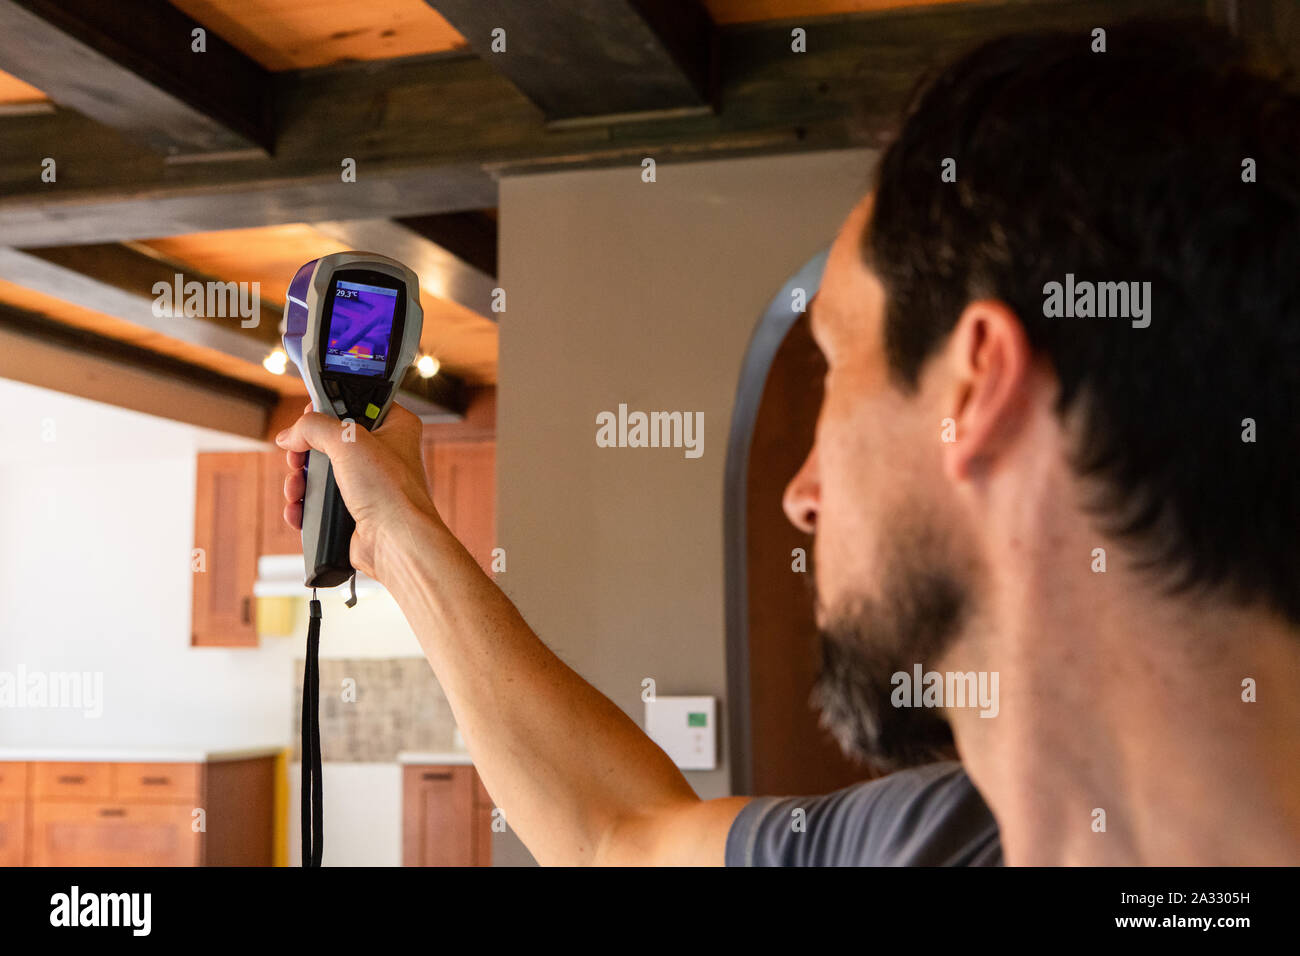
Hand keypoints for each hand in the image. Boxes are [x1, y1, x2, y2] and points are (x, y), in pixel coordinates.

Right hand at [276, 402, 438, 579]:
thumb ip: (313, 428)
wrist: (396, 542)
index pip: (356, 402)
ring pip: (322, 472)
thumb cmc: (389, 490)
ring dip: (301, 481)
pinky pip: (322, 500)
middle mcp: (384, 452)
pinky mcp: (356, 508)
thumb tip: (290, 434)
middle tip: (296, 457)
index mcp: (395, 426)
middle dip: (306, 452)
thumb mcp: (347, 441)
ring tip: (296, 489)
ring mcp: (370, 482)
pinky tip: (298, 509)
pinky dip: (306, 504)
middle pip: (331, 440)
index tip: (308, 413)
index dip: (329, 407)